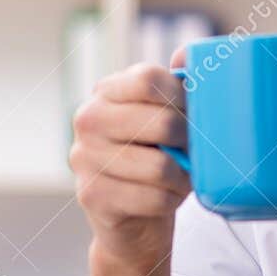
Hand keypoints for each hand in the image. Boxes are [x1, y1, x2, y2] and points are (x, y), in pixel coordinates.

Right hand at [70, 57, 191, 268]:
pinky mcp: (91, 194)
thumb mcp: (166, 117)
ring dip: (182, 177)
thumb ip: (177, 85)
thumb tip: (186, 56)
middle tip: (192, 151)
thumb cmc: (156, 158)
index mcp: (107, 91)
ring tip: (181, 176)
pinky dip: (170, 200)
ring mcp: (84, 157)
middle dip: (188, 141)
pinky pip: (154, 197)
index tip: (190, 113)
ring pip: (160, 166)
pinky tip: (165, 196)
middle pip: (161, 122)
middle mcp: (88, 119)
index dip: (181, 96)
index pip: (148, 78)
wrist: (132, 218)